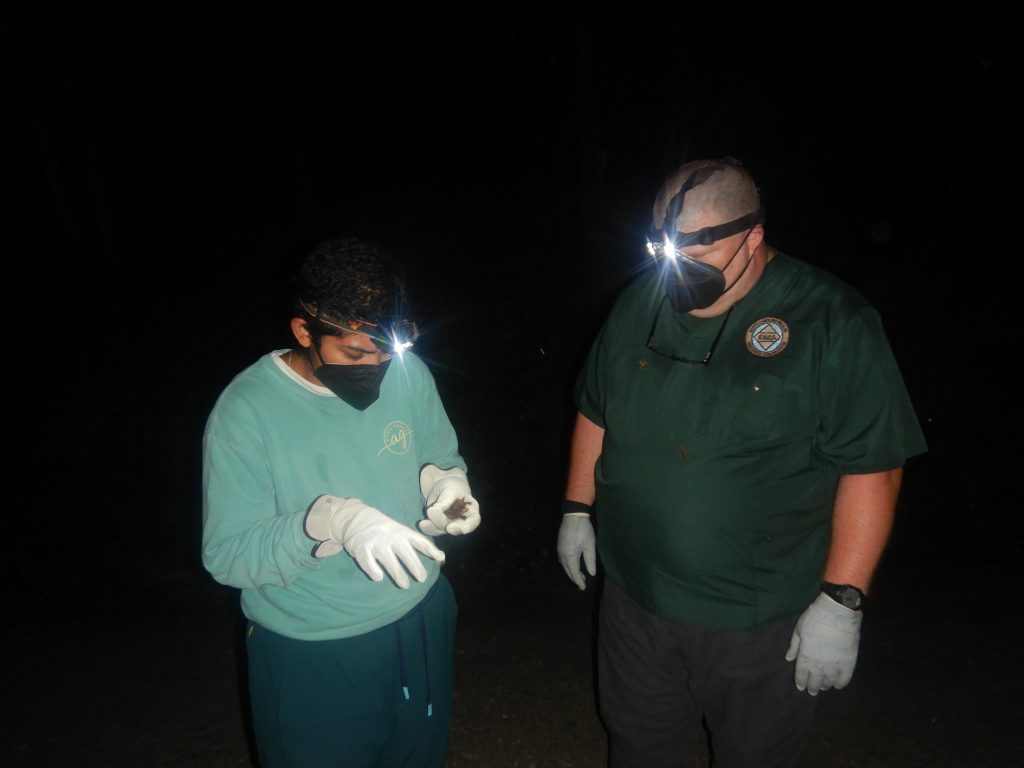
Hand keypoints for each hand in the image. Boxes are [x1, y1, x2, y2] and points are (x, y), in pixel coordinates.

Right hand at [305, 495, 444, 588]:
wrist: (355, 517)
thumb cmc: (383, 529)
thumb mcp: (399, 530)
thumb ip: (416, 543)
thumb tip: (441, 557)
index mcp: (402, 532)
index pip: (419, 541)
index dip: (431, 550)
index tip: (440, 558)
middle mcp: (391, 537)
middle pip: (406, 554)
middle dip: (415, 567)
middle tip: (422, 578)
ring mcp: (376, 543)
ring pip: (390, 561)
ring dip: (398, 575)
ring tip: (405, 585)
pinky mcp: (361, 550)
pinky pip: (369, 564)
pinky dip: (374, 572)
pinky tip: (379, 577)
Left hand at [418, 465, 480, 535]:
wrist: (440, 482)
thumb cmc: (452, 485)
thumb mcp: (451, 491)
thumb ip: (445, 503)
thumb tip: (433, 512)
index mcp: (470, 510)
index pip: (473, 521)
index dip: (468, 527)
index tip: (459, 528)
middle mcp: (461, 519)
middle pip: (456, 528)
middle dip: (446, 526)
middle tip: (436, 522)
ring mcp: (449, 522)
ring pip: (443, 530)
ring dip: (433, 527)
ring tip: (423, 523)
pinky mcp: (438, 523)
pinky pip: (434, 529)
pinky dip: (427, 527)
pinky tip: (422, 523)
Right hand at [557, 513, 595, 589]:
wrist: (573, 516)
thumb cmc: (583, 530)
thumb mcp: (590, 546)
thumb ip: (590, 561)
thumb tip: (591, 574)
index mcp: (570, 556)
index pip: (574, 573)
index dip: (579, 581)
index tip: (583, 588)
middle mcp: (562, 555)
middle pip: (568, 570)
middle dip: (575, 578)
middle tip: (582, 584)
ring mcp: (559, 550)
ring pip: (564, 566)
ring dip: (571, 572)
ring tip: (579, 576)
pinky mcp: (559, 546)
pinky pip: (563, 560)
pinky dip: (568, 565)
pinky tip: (573, 565)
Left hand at [785, 591, 862, 694]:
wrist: (837, 614)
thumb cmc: (815, 619)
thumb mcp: (799, 630)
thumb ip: (794, 646)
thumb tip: (789, 659)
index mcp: (805, 657)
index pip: (801, 675)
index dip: (801, 682)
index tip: (801, 687)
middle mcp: (819, 666)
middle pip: (815, 682)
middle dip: (812, 688)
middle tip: (812, 691)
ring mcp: (834, 666)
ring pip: (829, 682)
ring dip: (825, 686)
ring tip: (823, 687)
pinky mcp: (848, 664)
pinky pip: (844, 679)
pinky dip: (840, 684)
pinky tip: (838, 685)